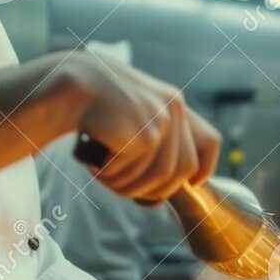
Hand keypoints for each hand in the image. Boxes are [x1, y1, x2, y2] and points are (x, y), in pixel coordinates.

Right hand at [59, 51, 221, 202]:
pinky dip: (112, 175)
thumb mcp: (131, 119)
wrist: (69, 85)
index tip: (189, 185)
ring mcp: (162, 118)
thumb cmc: (95, 110)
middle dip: (149, 189)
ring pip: (157, 177)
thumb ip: (152, 143)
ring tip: (101, 174)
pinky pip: (135, 172)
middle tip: (118, 185)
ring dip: (125, 185)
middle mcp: (174, 107)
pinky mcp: (146, 131)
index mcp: (174, 103)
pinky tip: (95, 165)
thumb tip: (163, 194)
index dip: (203, 170)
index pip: (210, 142)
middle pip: (181, 171)